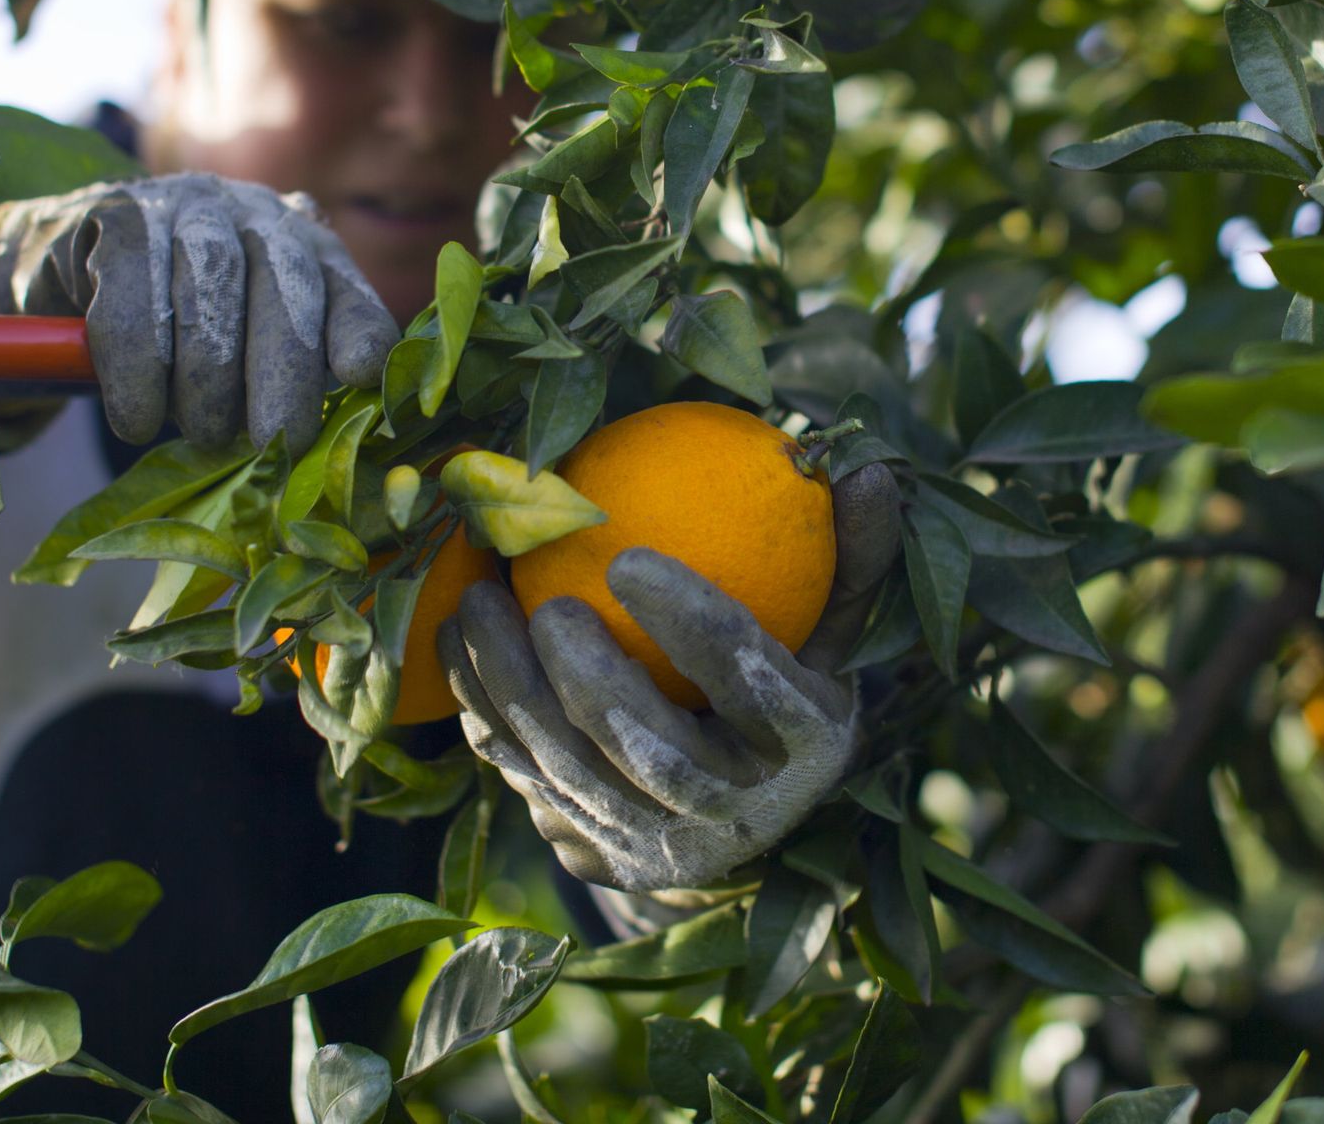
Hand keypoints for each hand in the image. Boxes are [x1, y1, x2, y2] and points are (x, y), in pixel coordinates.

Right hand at [0, 174, 395, 453]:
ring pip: (211, 282)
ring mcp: (188, 204)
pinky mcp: (117, 214)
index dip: (356, 328)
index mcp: (307, 247)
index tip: (360, 375)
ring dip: (209, 371)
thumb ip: (284, 382)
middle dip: (283, 370)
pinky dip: (135, 364)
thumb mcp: (239, 361)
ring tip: (203, 434)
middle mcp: (257, 213)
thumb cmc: (175, 339)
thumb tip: (314, 446)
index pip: (344, 288)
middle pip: (285, 284)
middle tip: (275, 439)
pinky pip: (131, 289)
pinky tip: (136, 418)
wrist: (64, 285)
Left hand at [437, 461, 901, 892]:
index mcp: (807, 748)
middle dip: (589, 683)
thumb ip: (848, 552)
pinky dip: (484, 712)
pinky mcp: (593, 854)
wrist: (745, 799)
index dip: (693, 623)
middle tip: (547, 605)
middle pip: (650, 754)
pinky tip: (456, 639)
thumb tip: (866, 468)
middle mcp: (737, 817)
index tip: (630, 556)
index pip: (752, 683)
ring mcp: (656, 848)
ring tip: (478, 604)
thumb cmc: (791, 674)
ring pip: (569, 773)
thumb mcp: (831, 620)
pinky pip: (523, 779)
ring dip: (512, 689)